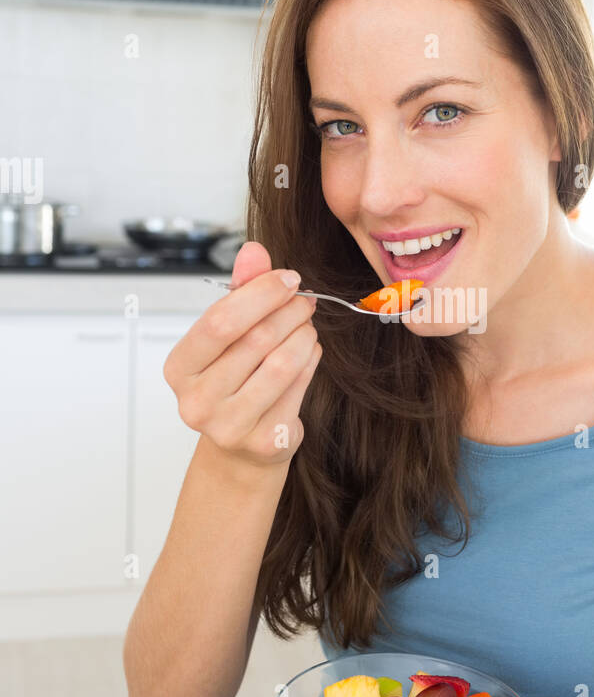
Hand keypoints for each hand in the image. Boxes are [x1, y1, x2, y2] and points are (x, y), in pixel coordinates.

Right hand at [163, 240, 320, 469]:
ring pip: (281, 364)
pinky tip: (308, 351)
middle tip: (304, 300)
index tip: (288, 278)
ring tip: (306, 326)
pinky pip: (298, 386)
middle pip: (255, 340)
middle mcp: (196, 401)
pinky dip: (311, 360)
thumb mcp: (228, 335)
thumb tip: (254, 250)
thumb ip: (240, 290)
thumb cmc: (232, 381)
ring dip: (303, 335)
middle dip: (288, 312)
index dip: (260, 294)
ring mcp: (229, 425)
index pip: (219, 321)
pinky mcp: (264, 440)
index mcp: (179, 368)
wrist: (240, 446)